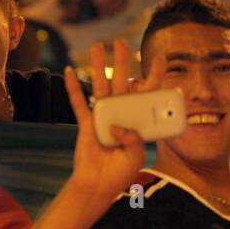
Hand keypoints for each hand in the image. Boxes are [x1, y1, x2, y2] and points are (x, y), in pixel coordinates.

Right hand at [63, 38, 145, 212]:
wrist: (98, 186)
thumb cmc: (119, 173)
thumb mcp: (136, 156)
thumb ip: (134, 139)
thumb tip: (120, 125)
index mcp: (137, 120)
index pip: (148, 93)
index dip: (154, 76)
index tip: (160, 57)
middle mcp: (121, 114)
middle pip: (123, 82)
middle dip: (123, 61)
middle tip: (122, 42)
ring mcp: (103, 116)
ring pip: (100, 86)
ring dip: (98, 65)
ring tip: (98, 46)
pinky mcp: (86, 123)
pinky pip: (79, 102)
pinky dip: (73, 87)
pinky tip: (69, 70)